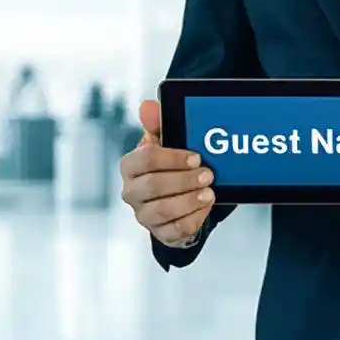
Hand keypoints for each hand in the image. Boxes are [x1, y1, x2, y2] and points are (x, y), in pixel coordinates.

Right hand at [120, 100, 215, 247]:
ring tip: (209, 192)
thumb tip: (148, 106)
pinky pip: (177, 229)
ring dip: (190, 199)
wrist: (175, 197)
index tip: (196, 157)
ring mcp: (144, 215)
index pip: (145, 159)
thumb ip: (157, 123)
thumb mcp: (164, 142)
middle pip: (154, 185)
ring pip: (164, 210)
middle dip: (184, 179)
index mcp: (130, 166)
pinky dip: (194, 217)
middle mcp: (131, 192)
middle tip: (208, 174)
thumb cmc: (168, 166)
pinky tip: (205, 206)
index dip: (173, 158)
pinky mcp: (160, 233)